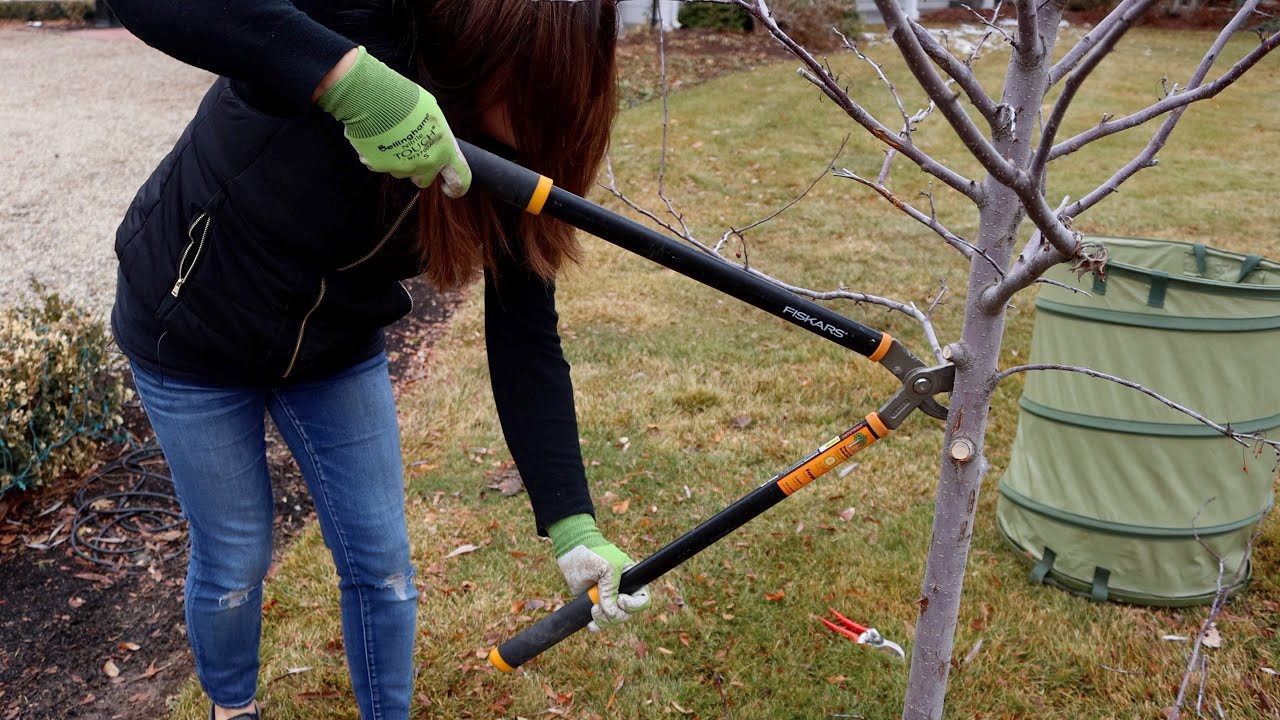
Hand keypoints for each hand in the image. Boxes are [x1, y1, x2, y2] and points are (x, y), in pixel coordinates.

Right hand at [317, 46, 470, 195]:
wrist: (375, 96)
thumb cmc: (406, 99)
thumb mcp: (432, 112)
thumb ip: (436, 133)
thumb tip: (433, 137)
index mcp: (444, 150)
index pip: (460, 180)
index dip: (456, 188)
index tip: (448, 186)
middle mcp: (426, 163)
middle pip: (424, 180)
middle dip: (419, 170)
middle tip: (411, 150)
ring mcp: (402, 167)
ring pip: (401, 171)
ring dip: (397, 158)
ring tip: (391, 134)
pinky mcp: (380, 166)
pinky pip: (380, 163)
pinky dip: (379, 153)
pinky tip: (377, 135)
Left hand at [546, 514, 650, 631]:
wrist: (572, 551)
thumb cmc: (593, 553)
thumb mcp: (606, 568)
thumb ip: (610, 590)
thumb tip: (612, 612)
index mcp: (631, 579)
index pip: (642, 599)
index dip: (634, 605)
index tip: (620, 600)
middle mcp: (622, 591)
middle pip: (627, 614)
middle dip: (614, 615)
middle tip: (599, 606)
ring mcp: (608, 599)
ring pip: (613, 619)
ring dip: (604, 620)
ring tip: (593, 609)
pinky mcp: (595, 604)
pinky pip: (600, 622)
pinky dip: (596, 626)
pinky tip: (590, 624)